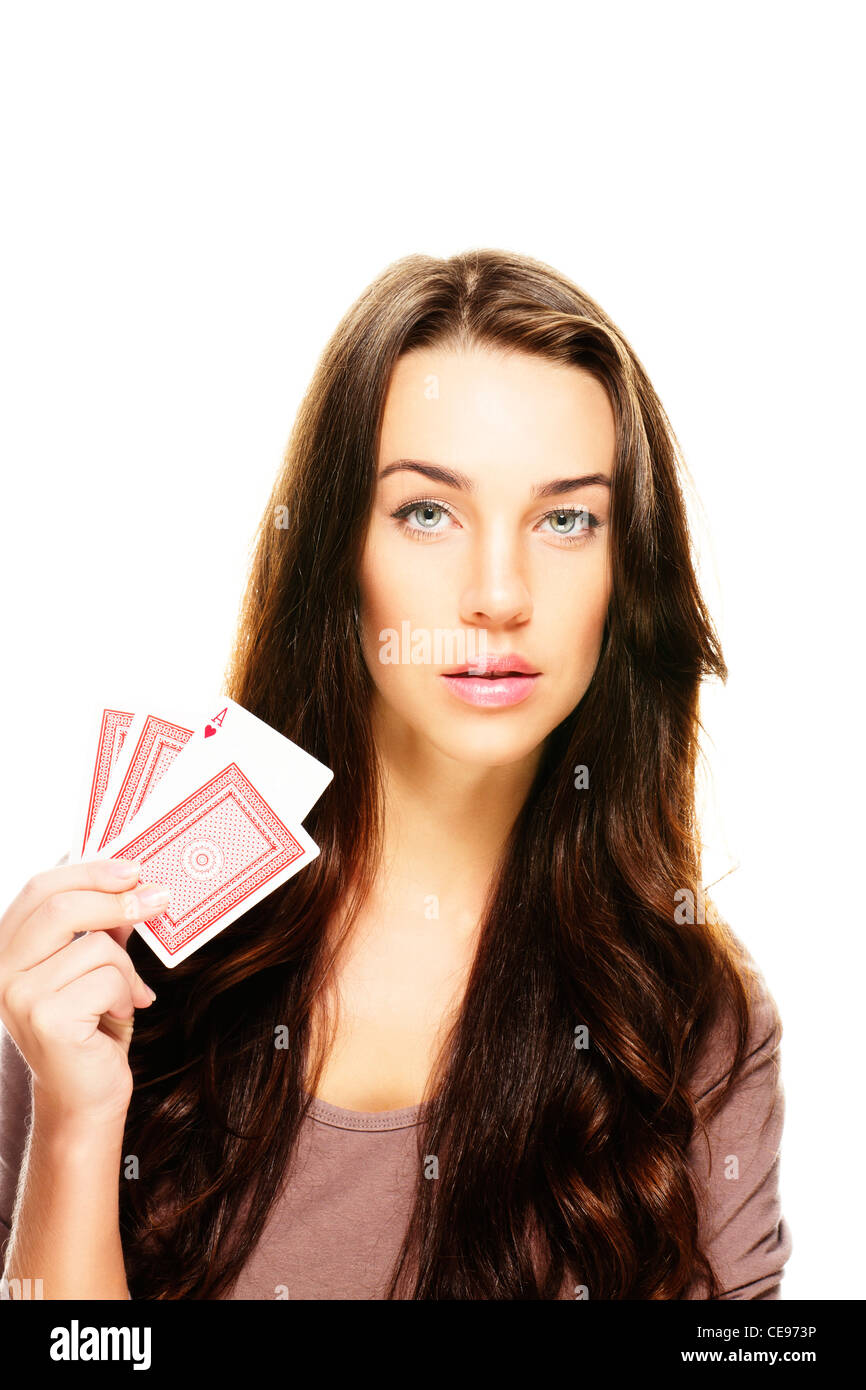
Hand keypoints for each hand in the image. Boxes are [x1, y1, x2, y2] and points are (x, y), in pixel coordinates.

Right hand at [0, 858, 165, 1127]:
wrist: (84, 1097)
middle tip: (158, 901)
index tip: (133, 868)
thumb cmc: (90, 1026)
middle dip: (118, 900)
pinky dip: (127, 993)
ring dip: (127, 969)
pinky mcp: (46, 1019)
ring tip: (126, 995)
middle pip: (62, 907)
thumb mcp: (93, 964)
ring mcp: (19, 996)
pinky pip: (107, 979)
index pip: (40, 888)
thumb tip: (133, 880)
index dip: (88, 870)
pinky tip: (119, 1014)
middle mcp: (1, 970)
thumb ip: (101, 923)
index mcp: (7, 948)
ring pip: (96, 946)